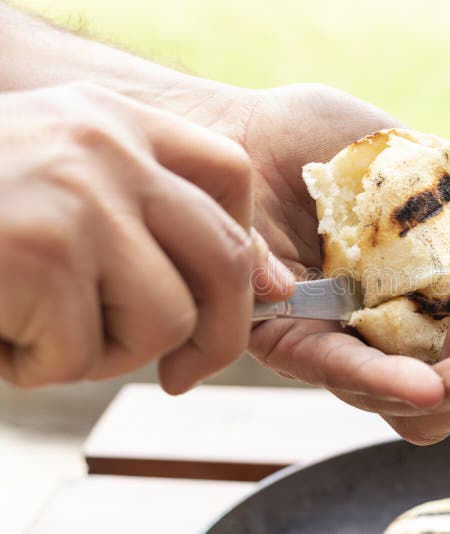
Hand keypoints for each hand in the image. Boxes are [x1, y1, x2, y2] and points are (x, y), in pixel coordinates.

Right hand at [0, 83, 293, 390]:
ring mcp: (73, 193)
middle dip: (217, 334)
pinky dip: (39, 366)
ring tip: (42, 330)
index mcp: (114, 121)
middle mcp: (104, 144)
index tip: (242, 297)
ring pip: (164, 318)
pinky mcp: (38, 251)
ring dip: (106, 352)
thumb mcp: (69, 191)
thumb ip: (159, 224)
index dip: (247, 248)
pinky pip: (84, 353)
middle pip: (223, 255)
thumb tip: (268, 283)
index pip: (228, 175)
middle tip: (181, 373)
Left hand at [168, 83, 449, 443]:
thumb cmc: (325, 145)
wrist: (250, 124)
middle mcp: (358, 331)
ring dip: (427, 393)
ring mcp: (316, 335)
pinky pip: (321, 363)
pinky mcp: (272, 329)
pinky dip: (371, 373)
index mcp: (398, 304)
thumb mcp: (411, 168)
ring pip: (373, 395)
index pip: (445, 364)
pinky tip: (420, 381)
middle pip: (416, 402)